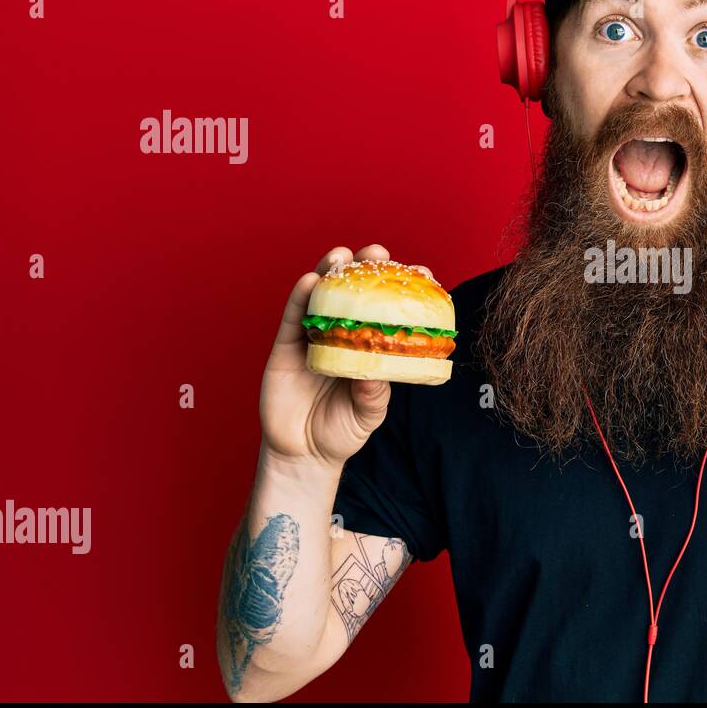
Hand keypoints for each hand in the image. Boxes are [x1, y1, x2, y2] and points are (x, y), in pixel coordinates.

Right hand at [259, 243, 395, 470]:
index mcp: (368, 347)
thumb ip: (373, 394)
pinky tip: (311, 280)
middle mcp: (342, 335)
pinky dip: (301, 297)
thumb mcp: (367, 414)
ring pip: (322, 297)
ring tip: (342, 256)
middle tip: (377, 253)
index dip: (400, 289)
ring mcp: (314, 338)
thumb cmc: (342, 431)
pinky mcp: (286, 347)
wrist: (303, 454)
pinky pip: (293, 317)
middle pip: (354, 294)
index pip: (386, 311)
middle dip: (365, 268)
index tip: (420, 272)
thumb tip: (376, 372)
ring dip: (330, 271)